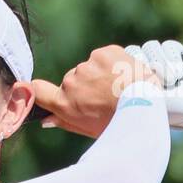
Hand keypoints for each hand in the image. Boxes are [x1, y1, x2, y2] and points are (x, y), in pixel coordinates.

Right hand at [30, 45, 161, 138]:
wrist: (145, 108)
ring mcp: (86, 66)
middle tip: (107, 97)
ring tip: (120, 88)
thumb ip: (64, 122)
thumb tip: (45, 121)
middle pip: (73, 80)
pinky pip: (105, 56)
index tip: (39, 88)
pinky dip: (114, 63)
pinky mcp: (104, 52)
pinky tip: (124, 76)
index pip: (37, 89)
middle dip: (87, 86)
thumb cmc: (118, 124)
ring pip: (91, 68)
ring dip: (102, 74)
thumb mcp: (89, 130)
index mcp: (64, 104)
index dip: (37, 88)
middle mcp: (70, 83)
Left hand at [126, 39, 182, 145]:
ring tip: (174, 79)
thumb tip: (113, 75)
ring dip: (164, 62)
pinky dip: (174, 55)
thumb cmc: (175, 110)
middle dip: (149, 65)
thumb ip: (131, 88)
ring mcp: (165, 61)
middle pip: (136, 51)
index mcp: (136, 81)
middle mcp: (148, 69)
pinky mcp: (181, 54)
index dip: (130, 66)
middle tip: (162, 81)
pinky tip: (182, 70)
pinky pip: (169, 45)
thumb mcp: (148, 101)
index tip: (141, 80)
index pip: (121, 61)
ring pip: (152, 47)